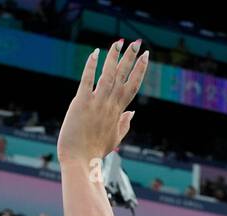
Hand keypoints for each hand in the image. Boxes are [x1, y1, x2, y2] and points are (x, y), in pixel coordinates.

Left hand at [57, 39, 149, 164]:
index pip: (132, 86)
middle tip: (137, 43)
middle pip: (123, 77)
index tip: (146, 57)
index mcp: (118, 112)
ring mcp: (96, 103)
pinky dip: (91, 66)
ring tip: (119, 42)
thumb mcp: (114, 139)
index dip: (140, 70)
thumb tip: (133, 112)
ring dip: (114, 57)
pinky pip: (87, 81)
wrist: (80, 161)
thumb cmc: (95, 152)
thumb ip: (124, 124)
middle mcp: (109, 105)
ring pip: (108, 76)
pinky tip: (95, 53)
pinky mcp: (81, 103)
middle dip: (131, 58)